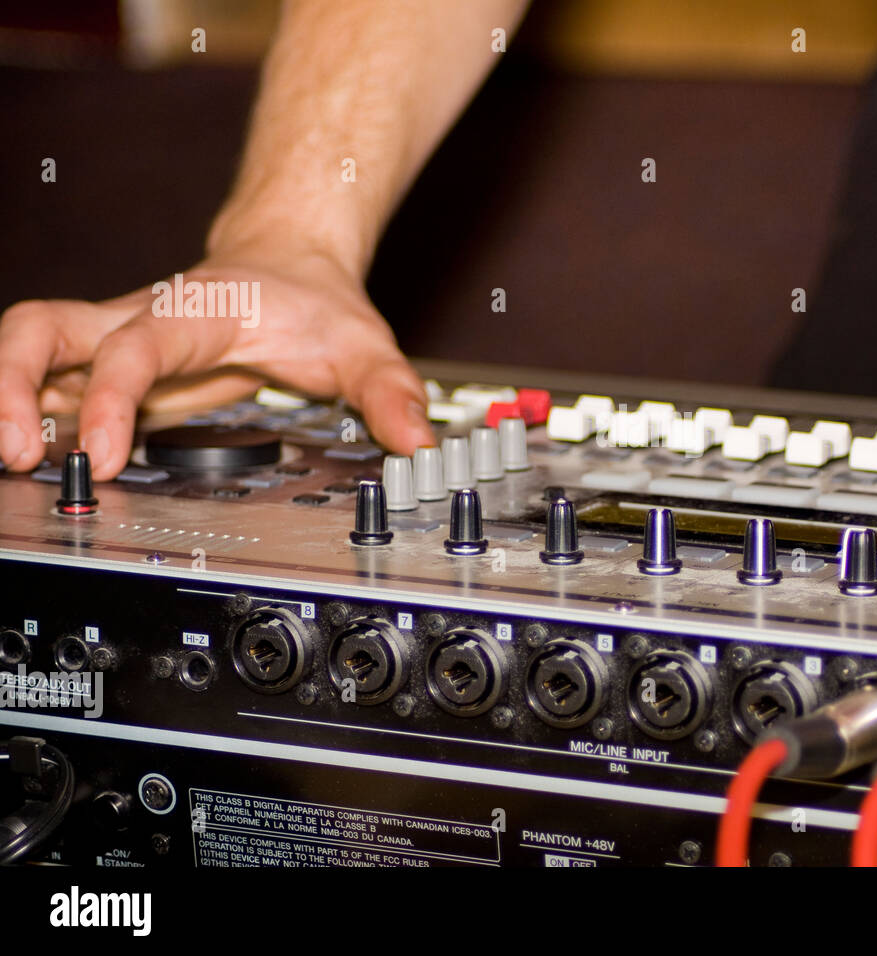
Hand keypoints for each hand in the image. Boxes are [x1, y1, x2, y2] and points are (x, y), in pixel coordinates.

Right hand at [0, 251, 433, 479]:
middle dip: (13, 384)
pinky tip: (38, 453)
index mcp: (194, 313)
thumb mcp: (364, 345)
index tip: (106, 455)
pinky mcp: (112, 367)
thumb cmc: (313, 302)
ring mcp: (118, 341)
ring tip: (16, 458)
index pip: (134, 347)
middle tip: (19, 452)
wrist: (288, 261)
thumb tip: (418, 444)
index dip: (114, 398)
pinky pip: (53, 381)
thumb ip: (389, 392)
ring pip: (29, 346)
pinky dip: (33, 411)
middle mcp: (140, 321)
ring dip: (8, 396)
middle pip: (39, 328)